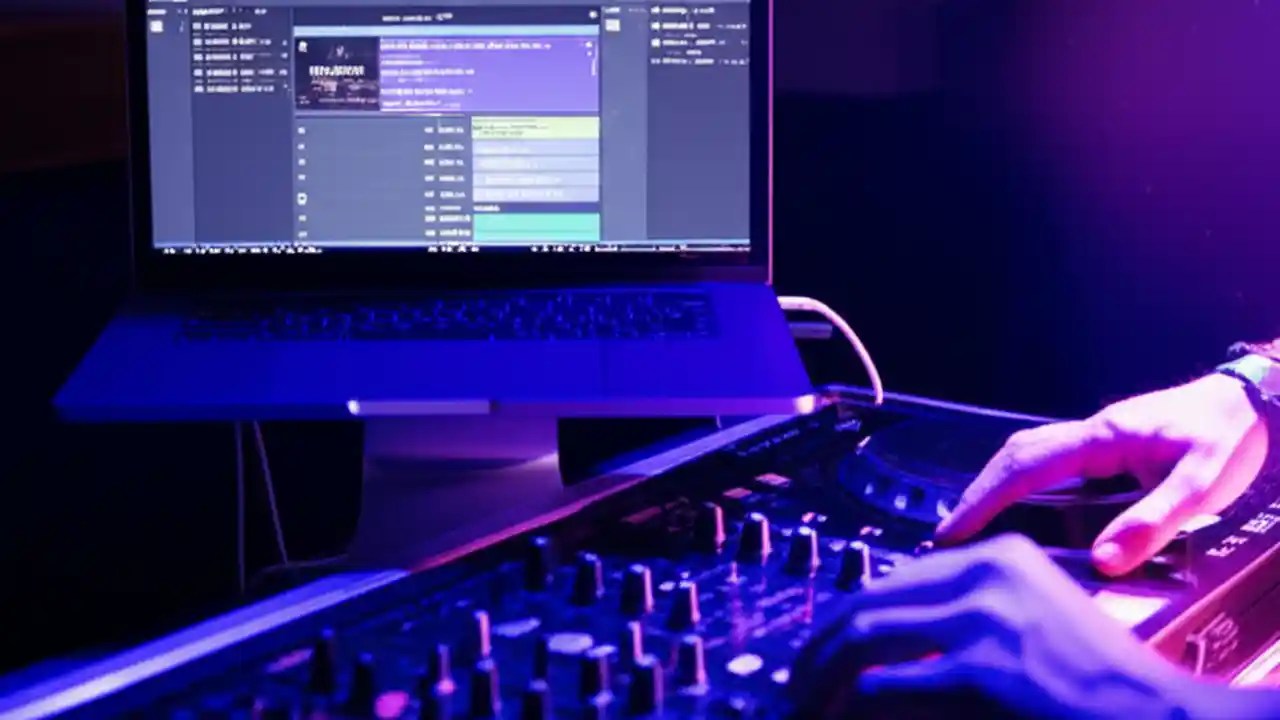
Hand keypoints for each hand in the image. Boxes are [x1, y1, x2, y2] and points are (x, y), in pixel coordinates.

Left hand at [789, 534, 1195, 719]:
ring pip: (859, 643)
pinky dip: (847, 711)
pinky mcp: (978, 675)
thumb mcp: (1033, 624)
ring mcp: (981, 623)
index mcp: (999, 556)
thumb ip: (969, 618)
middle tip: (798, 688)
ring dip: (820, 682)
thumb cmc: (1102, 687)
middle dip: (818, 651)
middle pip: (864, 605)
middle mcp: (985, 575)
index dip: (843, 621)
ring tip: (807, 709)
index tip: (820, 653)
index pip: (893, 581)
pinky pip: (879, 690)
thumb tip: (889, 648)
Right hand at [936, 374, 1268, 575]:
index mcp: (1099, 438)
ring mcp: (1095, 438)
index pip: (1025, 467)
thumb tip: (1103, 564)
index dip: (985, 500)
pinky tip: (1023, 510)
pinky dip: (1022, 484)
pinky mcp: (1106, 447)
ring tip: (975, 525)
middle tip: (950, 535)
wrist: (1254, 400)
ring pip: (1028, 455)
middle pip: (1014, 456)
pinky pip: (1050, 464)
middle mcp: (1088, 433)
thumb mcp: (1201, 485)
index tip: (953, 532)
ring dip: (996, 487)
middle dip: (978, 494)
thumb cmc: (1227, 437)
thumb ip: (1152, 523)